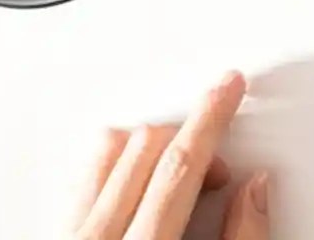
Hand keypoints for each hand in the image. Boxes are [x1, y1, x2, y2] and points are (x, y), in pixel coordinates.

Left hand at [69, 71, 268, 239]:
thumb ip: (242, 236)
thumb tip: (255, 189)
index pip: (180, 164)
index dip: (211, 119)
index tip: (229, 88)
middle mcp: (97, 237)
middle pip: (144, 148)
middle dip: (191, 139)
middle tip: (218, 166)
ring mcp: (70, 235)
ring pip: (107, 152)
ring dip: (152, 148)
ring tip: (181, 170)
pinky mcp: (58, 234)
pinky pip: (84, 177)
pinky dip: (119, 165)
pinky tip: (143, 180)